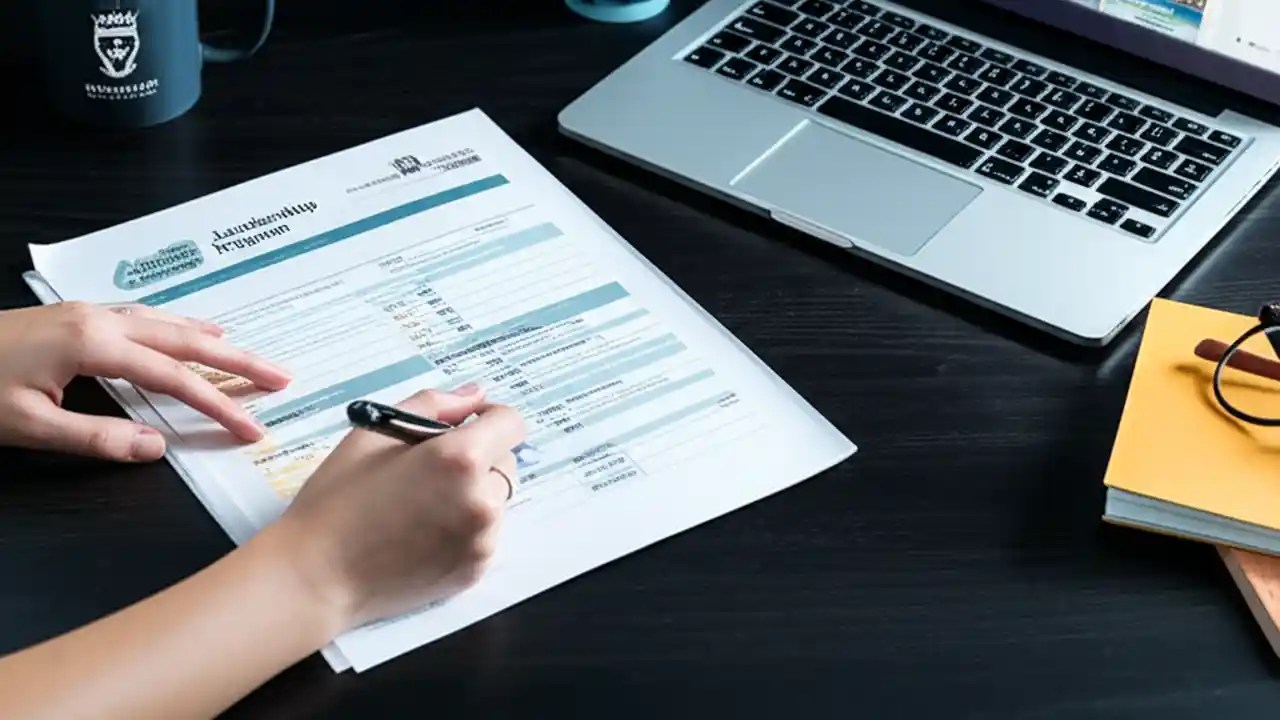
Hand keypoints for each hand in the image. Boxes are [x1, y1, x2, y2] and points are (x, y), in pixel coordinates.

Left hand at [0, 302, 290, 461]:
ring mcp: (87, 313)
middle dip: (237, 360)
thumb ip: (97, 437)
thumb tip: (156, 448)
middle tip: (280, 376)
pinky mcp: (75, 316)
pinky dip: (176, 326)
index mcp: (94, 344)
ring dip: (211, 340)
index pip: (174, 379)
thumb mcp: (28, 426)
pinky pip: (143, 317)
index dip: (218, 404)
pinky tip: (184, 331)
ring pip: (166, 322)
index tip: (251, 426)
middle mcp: (99, 320)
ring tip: (246, 353)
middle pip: (185, 340)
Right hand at [270, 385, 524, 629]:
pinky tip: (422, 533)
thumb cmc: (337, 499)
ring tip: (421, 505)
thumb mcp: (376, 434)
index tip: (464, 424)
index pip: (511, 423)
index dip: (489, 417)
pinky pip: (485, 534)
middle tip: (429, 469)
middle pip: (505, 462)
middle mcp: (481, 500)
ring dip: (473, 494)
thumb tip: (475, 395)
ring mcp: (482, 540)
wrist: (315, 575)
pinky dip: (465, 528)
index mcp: (460, 459)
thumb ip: (434, 405)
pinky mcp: (475, 570)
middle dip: (478, 457)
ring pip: (496, 500)